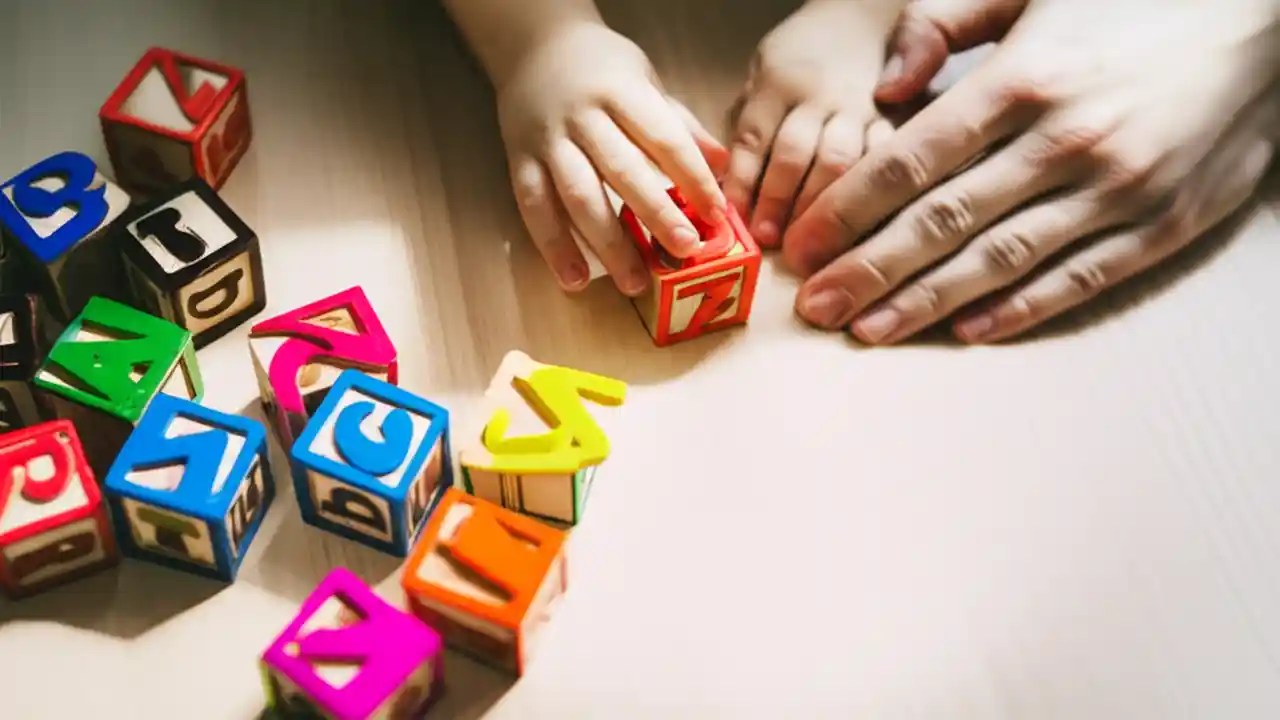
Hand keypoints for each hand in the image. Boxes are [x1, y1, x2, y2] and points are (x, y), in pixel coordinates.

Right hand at [495, 21, 729, 295]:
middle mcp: (583, 115)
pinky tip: (572, 279)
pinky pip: (535, 207)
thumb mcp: (646, 82)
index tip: (716, 213)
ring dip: (608, 243)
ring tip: (634, 282)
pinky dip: (553, 246)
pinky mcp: (520, 160)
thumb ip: (680, 125)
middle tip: (685, 249)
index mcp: (621, 91)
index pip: (663, 136)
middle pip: (622, 170)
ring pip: (578, 195)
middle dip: (656, 213)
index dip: (691, 176)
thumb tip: (724, 165)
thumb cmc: (601, 69)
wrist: (532, 44)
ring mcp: (548, 140)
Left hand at [725, 0, 903, 247]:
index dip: (742, 181)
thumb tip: (724, 178)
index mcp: (777, 85)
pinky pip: (881, 161)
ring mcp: (857, 112)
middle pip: (795, 155)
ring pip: (838, 163)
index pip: (753, 138)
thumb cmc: (800, 60)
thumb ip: (749, 120)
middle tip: (767, 239)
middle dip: (778, 201)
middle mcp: (817, 99)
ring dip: (819, 206)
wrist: (862, 21)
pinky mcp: (889, 124)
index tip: (732, 217)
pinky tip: (856, 226)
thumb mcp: (761, 73)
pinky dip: (869, 195)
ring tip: (807, 242)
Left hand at [787, 0, 1279, 343]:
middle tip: (814, 306)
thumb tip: (885, 84)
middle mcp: (1066, 141)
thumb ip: (947, 24)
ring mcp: (1118, 189)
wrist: (1265, 16)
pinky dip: (1020, 310)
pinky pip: (1079, 279)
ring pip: (1000, 261)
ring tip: (866, 330)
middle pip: (942, 221)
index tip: (804, 246)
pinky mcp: (1164, 224)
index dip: (849, 211)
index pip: (911, 161)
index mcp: (1024, 79)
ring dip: (925, 303)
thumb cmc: (1132, 0)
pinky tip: (967, 332)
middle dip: (868, 269)